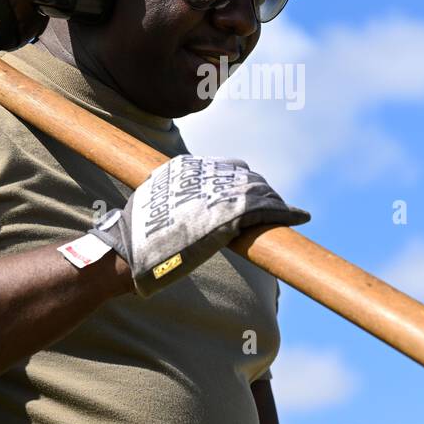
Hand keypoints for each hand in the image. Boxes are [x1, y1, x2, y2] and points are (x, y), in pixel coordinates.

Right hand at [86, 154, 309, 296]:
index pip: (227, 168)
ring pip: (258, 190)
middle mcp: (200, 174)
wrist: (125, 255)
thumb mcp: (152, 206)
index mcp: (183, 168)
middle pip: (245, 176)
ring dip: (274, 203)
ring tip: (287, 215)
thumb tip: (182, 205)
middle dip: (262, 192)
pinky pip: (263, 209)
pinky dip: (284, 212)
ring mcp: (214, 193)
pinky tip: (298, 217)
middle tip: (276, 209)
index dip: (245, 182)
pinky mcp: (226, 215)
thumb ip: (174, 199)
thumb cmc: (135, 240)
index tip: (255, 195)